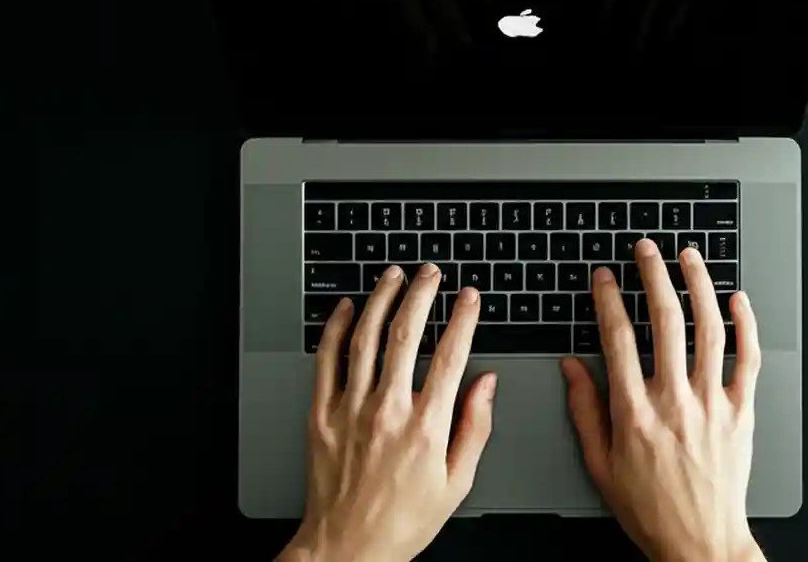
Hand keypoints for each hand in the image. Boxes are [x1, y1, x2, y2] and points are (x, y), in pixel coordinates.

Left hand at [279, 264, 495, 561]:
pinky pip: (326, 361)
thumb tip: (487, 384)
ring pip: (365, 339)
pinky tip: (346, 308)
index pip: (450, 355)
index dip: (462, 319)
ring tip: (393, 275)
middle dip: (421, 294)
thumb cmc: (403, 521)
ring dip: (380, 299)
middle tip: (431, 273)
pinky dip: (336, 329)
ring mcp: (350, 410)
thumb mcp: (457, 483)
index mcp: (426, 427)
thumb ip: (475, 428)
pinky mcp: (321, 416)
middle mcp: (387, 411)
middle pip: (405, 335)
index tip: (469, 297)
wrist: (347, 548)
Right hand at [562, 239, 765, 561]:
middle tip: (645, 250)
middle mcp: (675, 401)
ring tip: (689, 257)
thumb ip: (585, 412)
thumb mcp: (600, 465)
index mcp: (635, 413)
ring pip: (709, 329)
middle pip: (666, 321)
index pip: (618, 339)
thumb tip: (572, 368)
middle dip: (653, 275)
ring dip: (698, 285)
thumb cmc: (651, 510)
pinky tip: (736, 299)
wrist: (701, 543)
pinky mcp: (741, 412)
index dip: (608, 299)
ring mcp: (712, 404)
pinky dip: (745, 324)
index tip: (603, 277)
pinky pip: (747, 359)